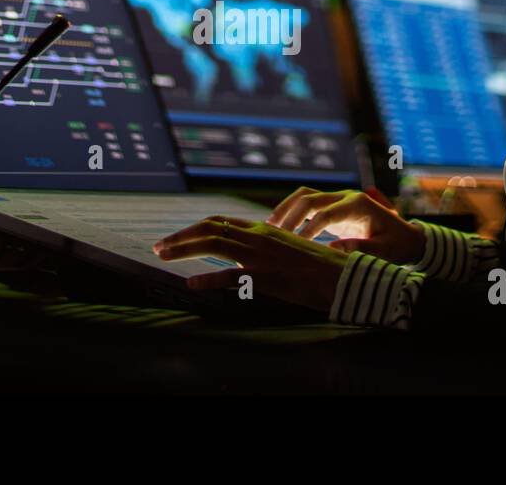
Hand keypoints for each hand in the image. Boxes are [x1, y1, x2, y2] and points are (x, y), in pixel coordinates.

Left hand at [153, 216, 348, 311]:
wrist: (346, 277)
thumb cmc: (320, 267)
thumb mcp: (289, 249)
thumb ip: (266, 247)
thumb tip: (244, 250)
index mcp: (263, 229)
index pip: (219, 221)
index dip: (193, 228)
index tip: (175, 237)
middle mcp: (258, 237)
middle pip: (209, 228)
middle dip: (179, 236)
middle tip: (159, 247)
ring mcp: (261, 256)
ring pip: (212, 245)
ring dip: (183, 250)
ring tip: (163, 257)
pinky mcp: (266, 277)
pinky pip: (230, 277)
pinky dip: (207, 280)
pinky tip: (191, 284)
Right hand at [268, 187, 426, 264]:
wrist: (407, 236)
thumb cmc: (397, 245)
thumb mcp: (385, 250)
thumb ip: (361, 248)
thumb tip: (333, 248)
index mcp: (358, 205)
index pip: (325, 214)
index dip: (308, 229)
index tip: (295, 244)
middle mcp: (345, 197)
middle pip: (309, 199)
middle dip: (289, 216)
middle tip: (273, 235)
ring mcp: (338, 200)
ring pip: (304, 196)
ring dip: (285, 209)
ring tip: (268, 227)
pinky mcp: (333, 208)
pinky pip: (307, 205)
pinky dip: (291, 212)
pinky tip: (278, 227)